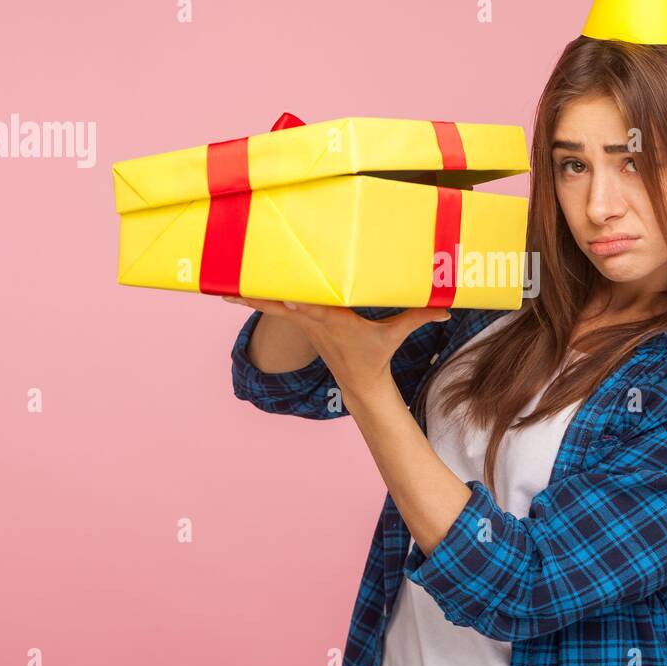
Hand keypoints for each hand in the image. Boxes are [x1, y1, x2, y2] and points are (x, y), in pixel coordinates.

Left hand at [223, 296, 449, 403]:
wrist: (357, 381)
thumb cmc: (375, 353)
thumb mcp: (396, 335)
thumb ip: (419, 317)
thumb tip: (448, 306)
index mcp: (336, 322)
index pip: (318, 311)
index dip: (303, 305)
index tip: (288, 298)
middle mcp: (314, 321)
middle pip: (284, 306)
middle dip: (262, 295)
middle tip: (234, 285)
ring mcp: (304, 322)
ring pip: (271, 306)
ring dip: (246, 296)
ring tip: (218, 285)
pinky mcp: (299, 321)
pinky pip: (271, 307)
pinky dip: (250, 298)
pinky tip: (226, 291)